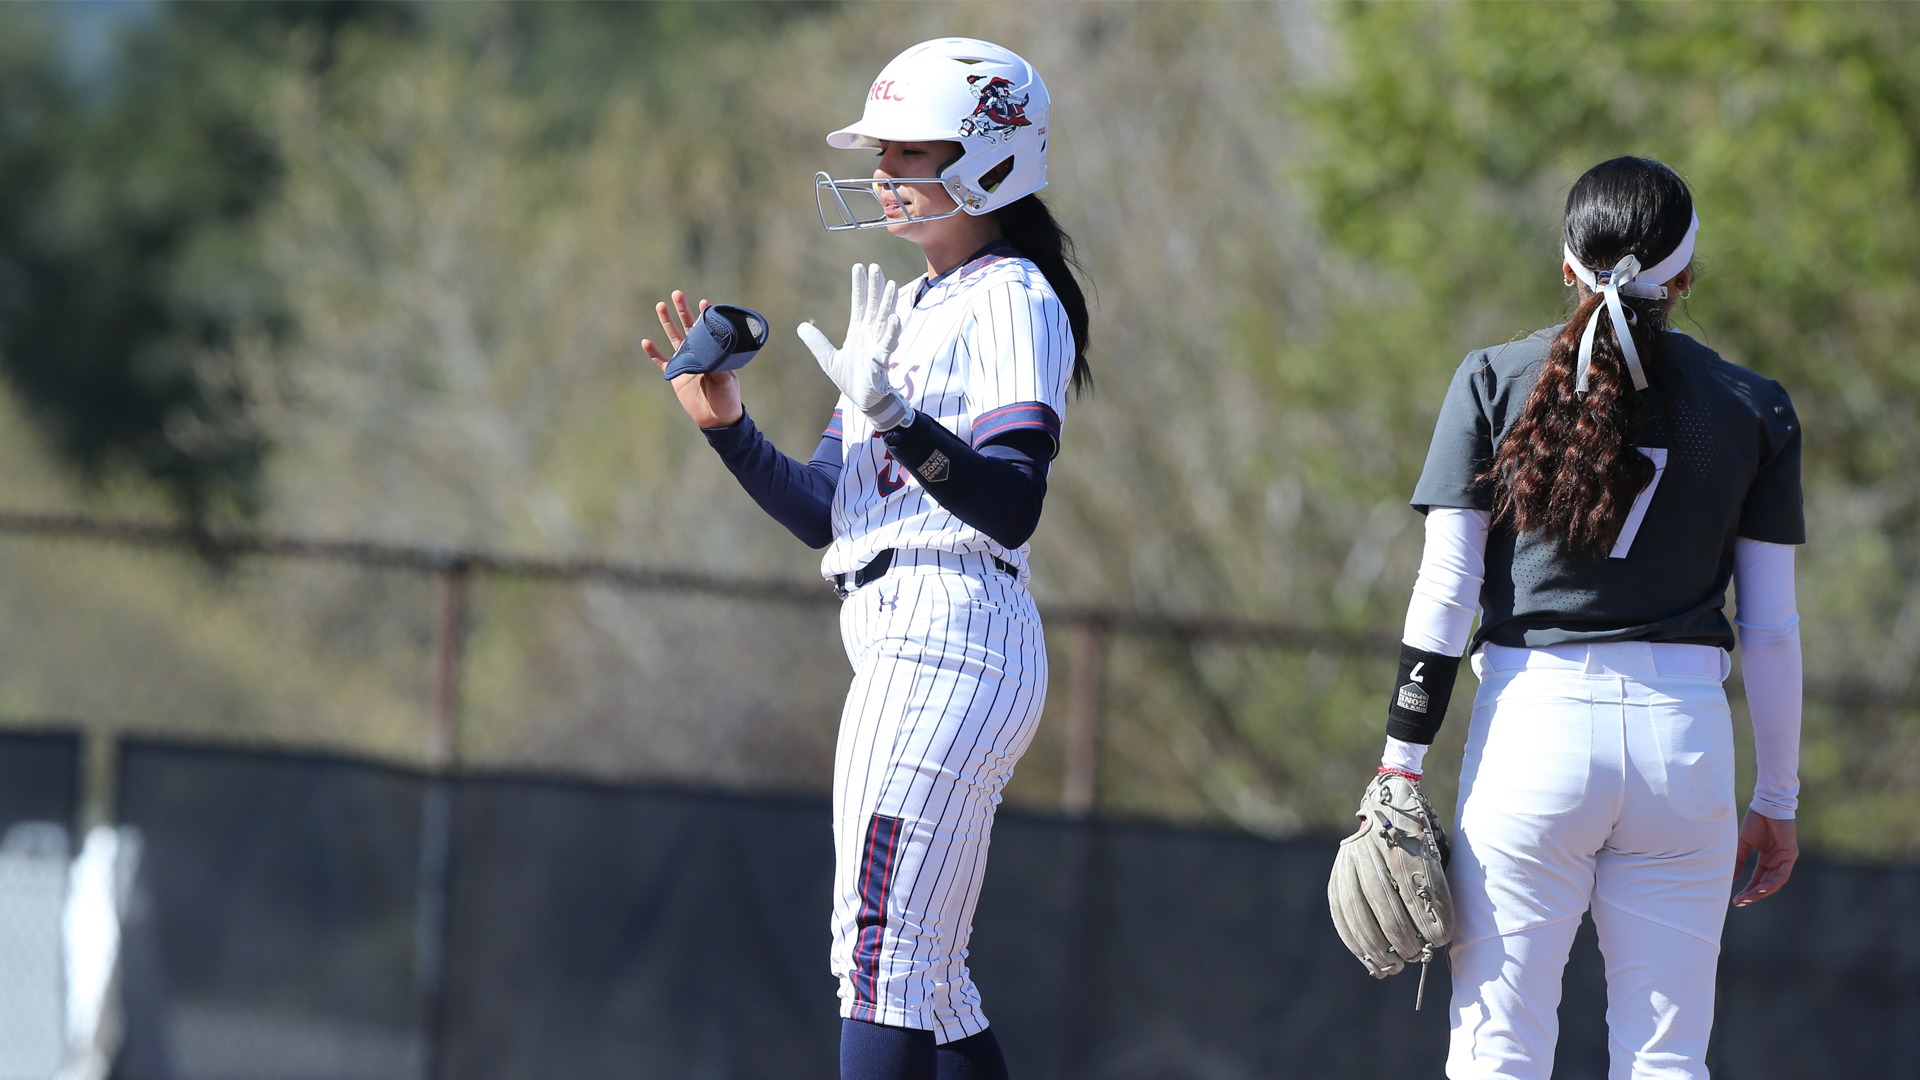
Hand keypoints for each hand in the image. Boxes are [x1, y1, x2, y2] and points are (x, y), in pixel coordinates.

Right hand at [642, 290, 743, 428]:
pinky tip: (646, 342)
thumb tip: (710, 354)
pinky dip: (654, 353)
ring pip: (674, 338)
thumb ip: (717, 366)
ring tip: (661, 305)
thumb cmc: (728, 397)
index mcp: (713, 351)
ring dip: (667, 322)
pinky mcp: (675, 375)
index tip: (704, 303)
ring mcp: (686, 362)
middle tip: (677, 293)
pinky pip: (662, 362)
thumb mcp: (726, 379)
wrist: (717, 418)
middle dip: (682, 310)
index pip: (708, 329)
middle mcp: (699, 352)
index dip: (705, 316)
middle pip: (687, 327)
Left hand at [796, 263, 908, 430]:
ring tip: (890, 284)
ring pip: (885, 320)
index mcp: (859, 332)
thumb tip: (801, 326)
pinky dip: (892, 331)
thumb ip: (817, 342)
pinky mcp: (882, 361)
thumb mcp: (829, 359)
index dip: (859, 286)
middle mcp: (871, 335)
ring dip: (888, 303)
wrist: (865, 402)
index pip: (860, 304)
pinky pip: (888, 344)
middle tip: (876, 267)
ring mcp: (878, 346)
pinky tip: (894, 317)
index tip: (859, 267)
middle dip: (875, 287)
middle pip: (874, 306)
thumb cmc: (852, 380)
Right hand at [1732, 810, 1797, 906]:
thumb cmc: (1756, 821)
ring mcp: (1784, 860)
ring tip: (1748, 898)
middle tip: (1740, 902)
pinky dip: (1772, 883)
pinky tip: (1761, 888)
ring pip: (1774, 883)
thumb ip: (1739, 860)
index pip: (1757, 880)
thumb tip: (1732, 878)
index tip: (1736, 899)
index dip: (1748, 890)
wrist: (1767, 806)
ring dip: (1761, 892)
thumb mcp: (1744, 844)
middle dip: (1753, 895)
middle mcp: (1776, 862)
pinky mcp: (1790, 855)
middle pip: (1766, 884)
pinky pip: (1782, 874)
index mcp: (1766, 860)